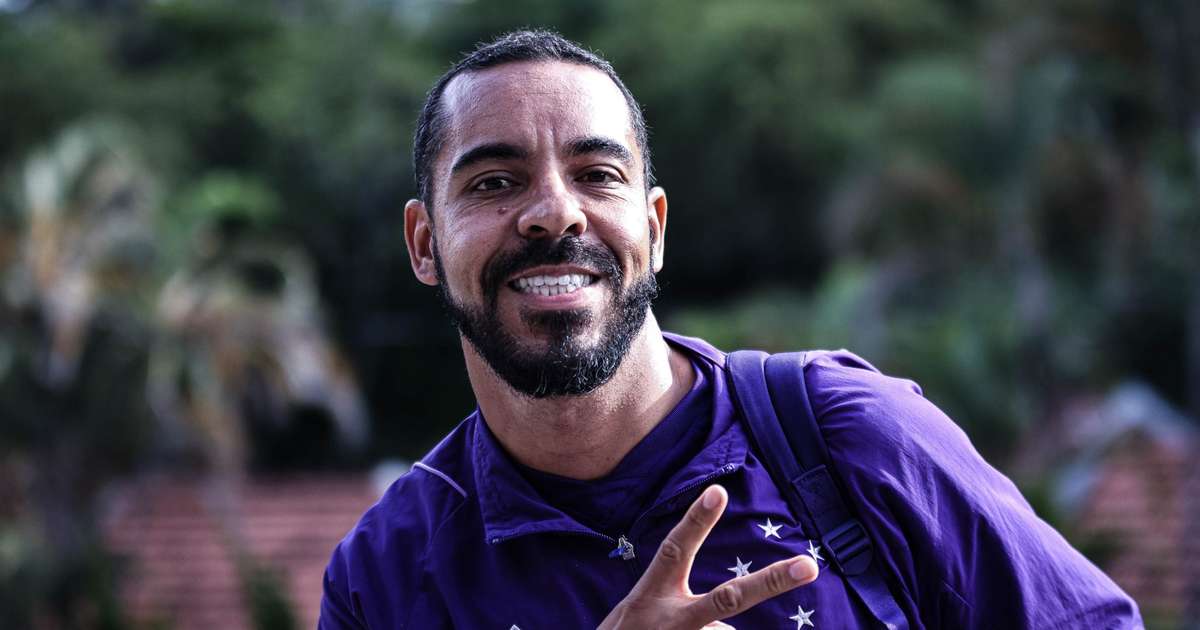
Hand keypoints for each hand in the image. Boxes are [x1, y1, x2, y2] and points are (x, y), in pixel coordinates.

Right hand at [598, 485, 818, 629]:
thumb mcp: (643, 611)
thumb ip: (682, 608)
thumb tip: (726, 628)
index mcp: (653, 594)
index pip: (675, 550)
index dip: (695, 522)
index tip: (718, 491)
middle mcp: (670, 620)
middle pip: (728, 599)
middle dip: (771, 582)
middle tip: (809, 566)